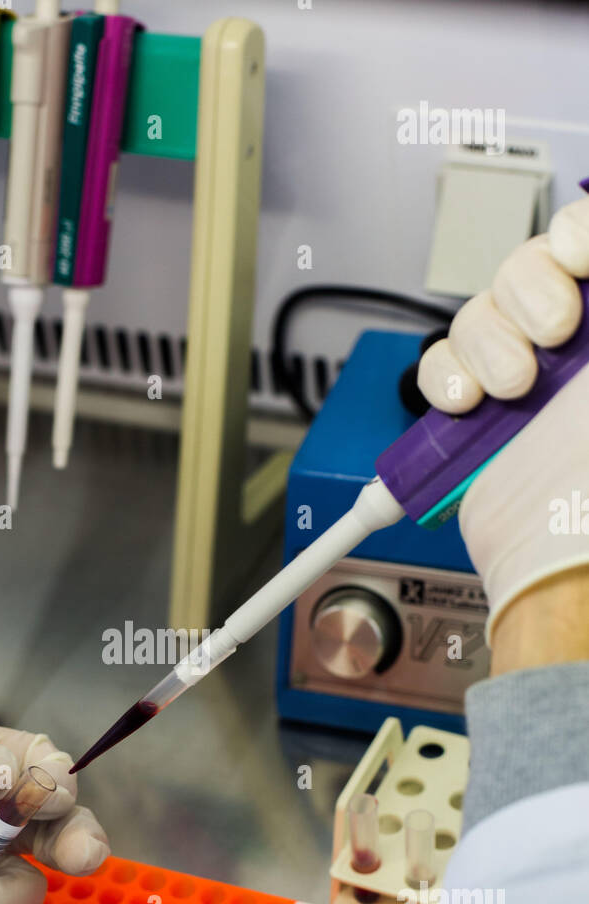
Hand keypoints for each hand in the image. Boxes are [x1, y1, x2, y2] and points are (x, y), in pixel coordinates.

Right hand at [418, 195, 588, 640]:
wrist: (557, 558)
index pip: (584, 245)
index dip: (578, 236)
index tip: (582, 258)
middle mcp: (572, 348)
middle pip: (531, 265)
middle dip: (532, 288)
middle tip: (555, 331)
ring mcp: (523, 379)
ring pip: (480, 310)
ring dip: (488, 342)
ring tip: (510, 389)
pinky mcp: (474, 412)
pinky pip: (438, 366)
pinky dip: (444, 377)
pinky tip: (469, 403)